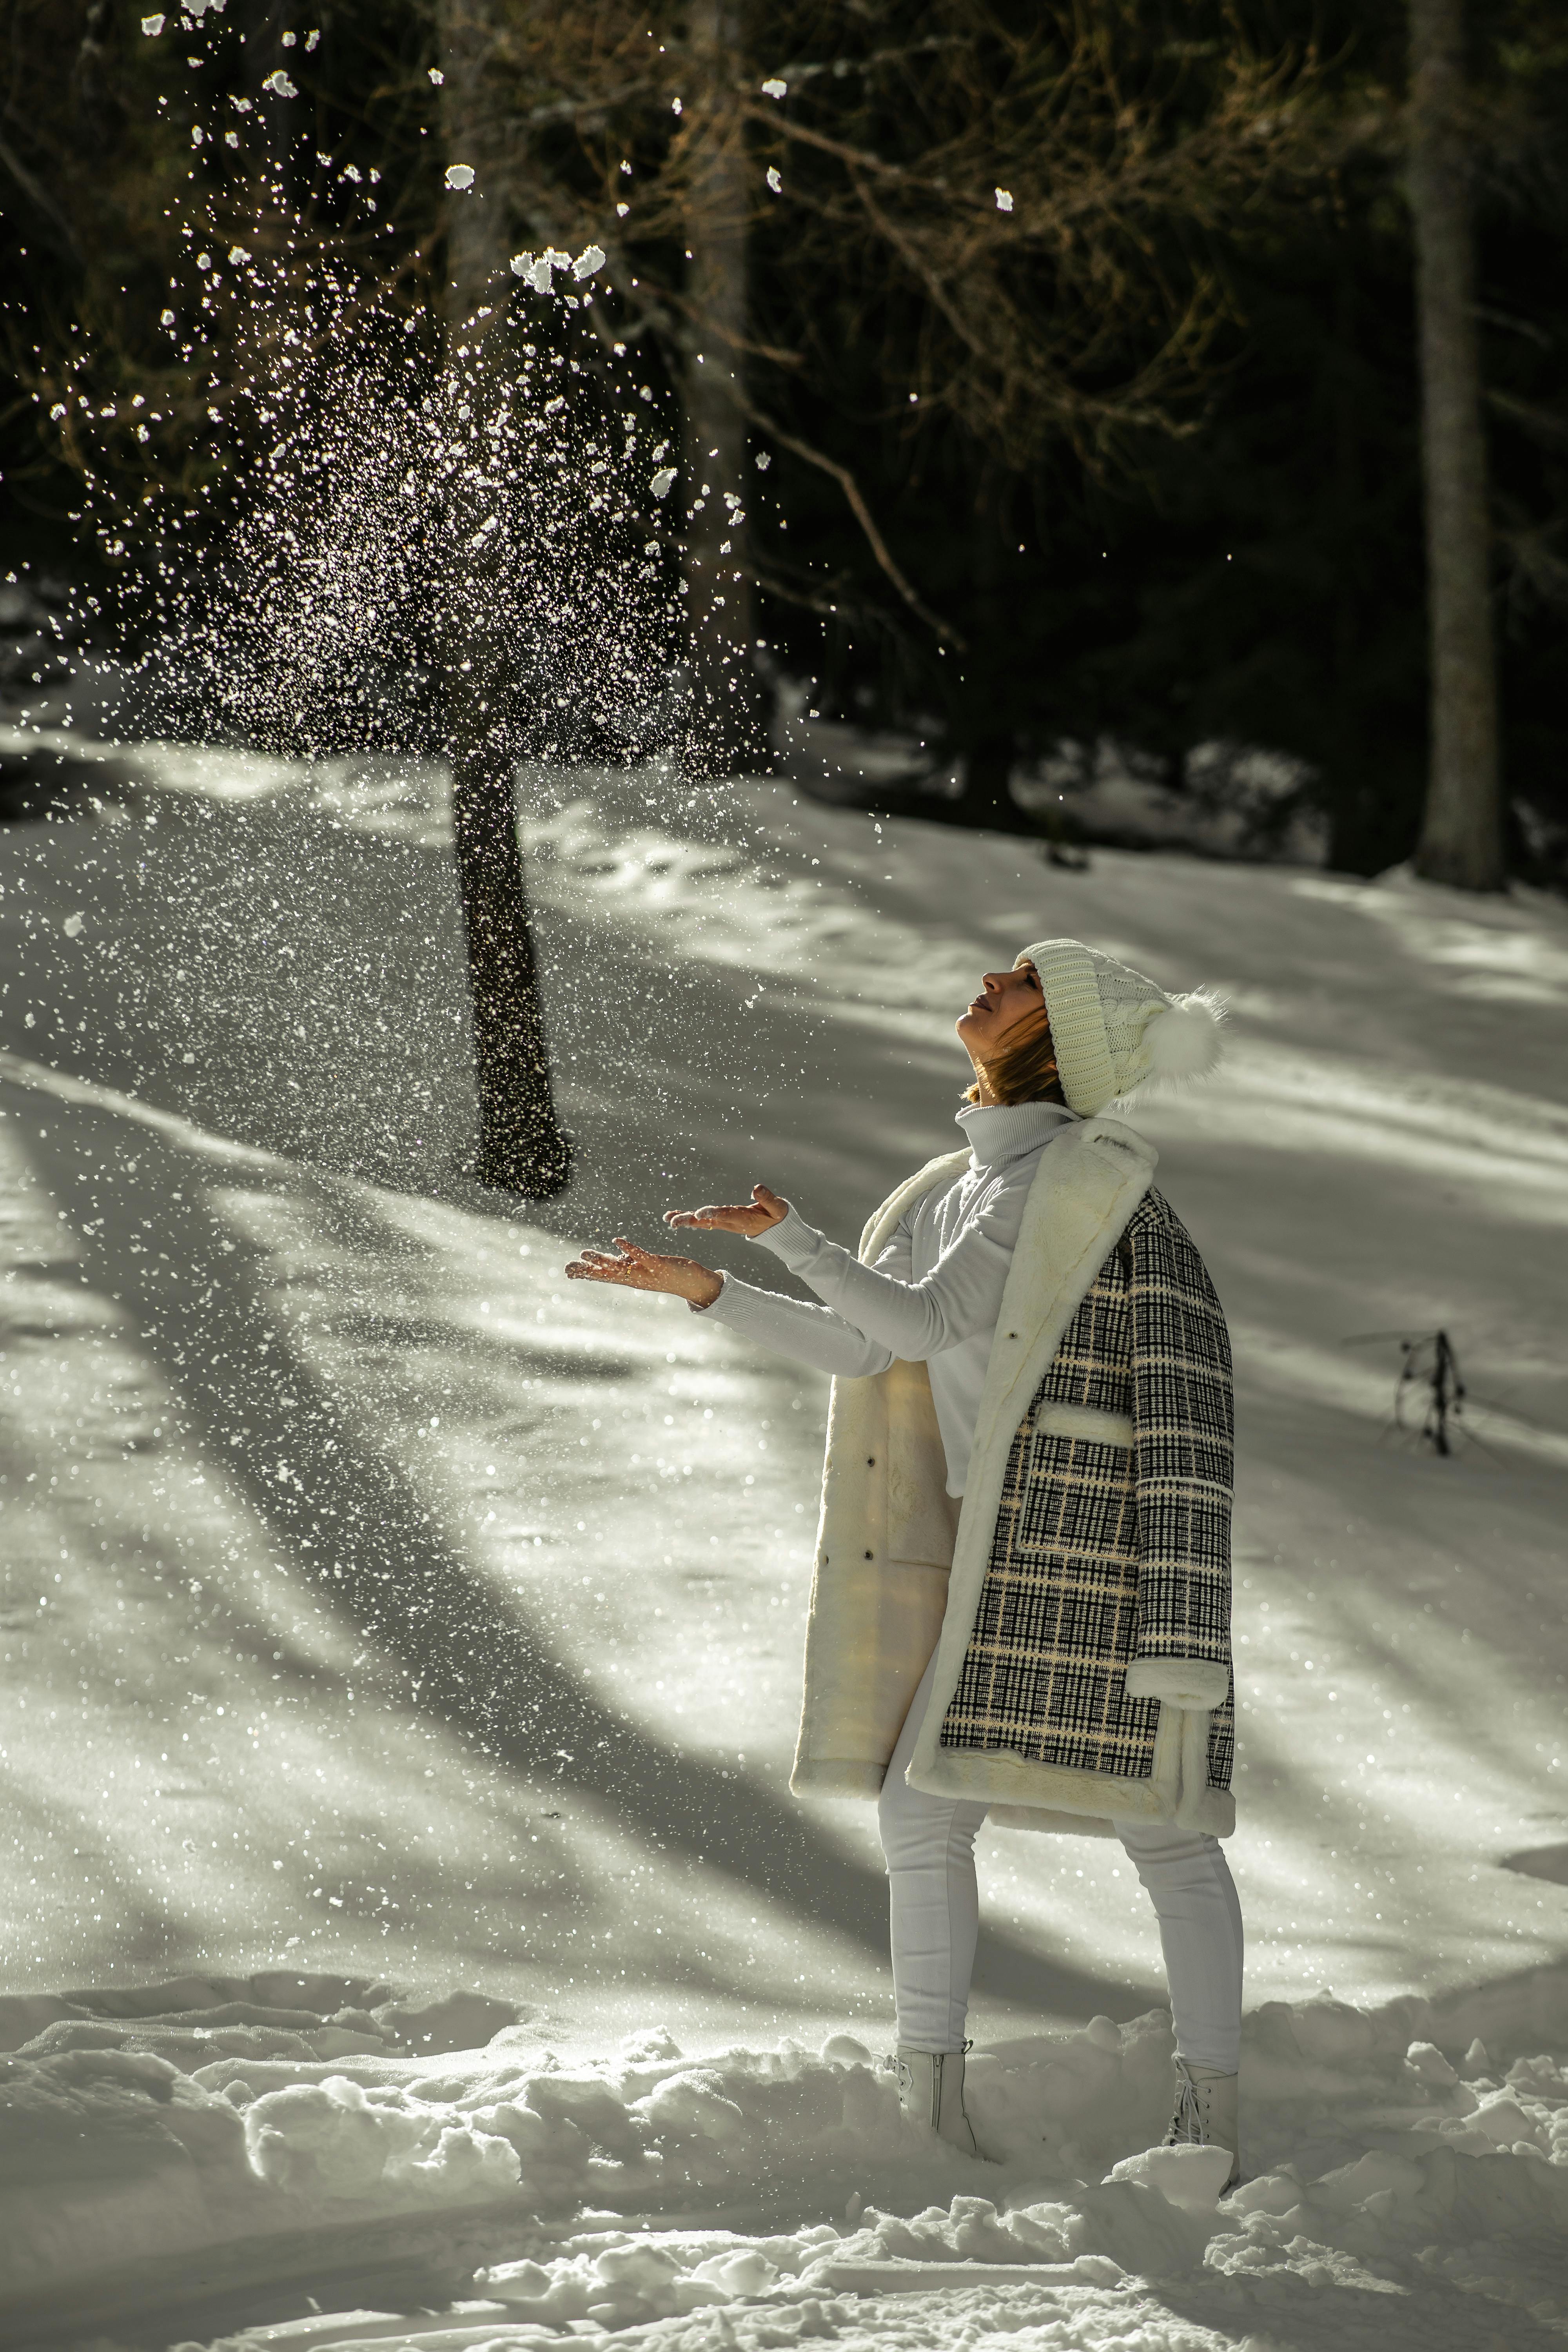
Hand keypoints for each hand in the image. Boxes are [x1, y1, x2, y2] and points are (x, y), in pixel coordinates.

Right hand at [564, 1237, 721, 1307]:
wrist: (693, 1284)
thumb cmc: (667, 1275)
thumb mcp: (643, 1271)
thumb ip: (625, 1267)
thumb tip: (609, 1262)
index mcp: (630, 1280)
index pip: (604, 1277)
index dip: (586, 1274)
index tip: (567, 1271)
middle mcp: (635, 1279)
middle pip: (607, 1274)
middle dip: (587, 1270)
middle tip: (568, 1267)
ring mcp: (646, 1273)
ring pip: (620, 1267)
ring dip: (602, 1260)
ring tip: (584, 1253)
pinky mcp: (658, 1264)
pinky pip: (641, 1256)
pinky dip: (628, 1249)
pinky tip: (616, 1240)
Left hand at [664, 1184, 788, 1238]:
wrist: (776, 1231)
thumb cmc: (777, 1217)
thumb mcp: (777, 1209)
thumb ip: (768, 1199)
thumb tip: (756, 1187)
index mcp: (743, 1218)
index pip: (726, 1214)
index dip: (713, 1213)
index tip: (699, 1214)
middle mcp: (731, 1222)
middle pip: (708, 1222)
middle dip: (691, 1221)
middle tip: (673, 1222)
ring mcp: (725, 1223)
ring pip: (703, 1222)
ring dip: (685, 1220)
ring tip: (667, 1219)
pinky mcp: (722, 1221)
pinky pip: (703, 1221)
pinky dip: (689, 1218)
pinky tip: (675, 1217)